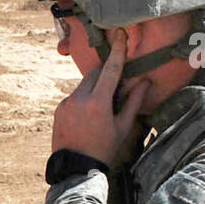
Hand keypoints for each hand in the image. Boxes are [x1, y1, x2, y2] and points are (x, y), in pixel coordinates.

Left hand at [50, 28, 149, 166]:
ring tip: (102, 110)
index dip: (117, 51)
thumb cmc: (104, 150)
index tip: (120, 34)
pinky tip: (89, 117)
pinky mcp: (59, 109)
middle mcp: (79, 98)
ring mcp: (66, 103)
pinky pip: (74, 96)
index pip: (110, 69)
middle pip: (96, 73)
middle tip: (117, 88)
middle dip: (107, 74)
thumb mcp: (123, 127)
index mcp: (97, 102)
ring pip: (84, 84)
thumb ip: (133, 102)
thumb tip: (145, 82)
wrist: (75, 169)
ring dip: (95, 88)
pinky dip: (84, 99)